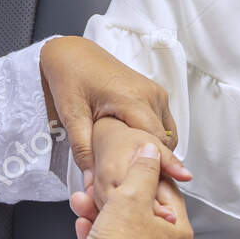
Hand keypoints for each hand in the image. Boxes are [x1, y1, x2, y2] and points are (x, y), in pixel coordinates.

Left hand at [39, 36, 189, 180]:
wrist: (73, 53)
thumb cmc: (71, 78)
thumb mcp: (71, 115)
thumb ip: (83, 149)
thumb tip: (91, 181)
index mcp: (133, 99)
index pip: (156, 142)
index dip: (154, 166)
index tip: (146, 185)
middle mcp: (151, 95)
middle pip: (166, 142)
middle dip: (154, 162)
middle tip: (135, 180)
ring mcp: (156, 93)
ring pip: (168, 135)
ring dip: (155, 151)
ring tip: (134, 166)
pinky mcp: (154, 94)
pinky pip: (163, 124)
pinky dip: (154, 139)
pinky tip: (134, 148)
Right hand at [52, 142, 192, 238]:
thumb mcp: (133, 194)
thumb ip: (143, 170)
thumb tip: (151, 153)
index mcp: (178, 234)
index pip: (167, 194)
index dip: (146, 176)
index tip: (132, 165)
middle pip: (139, 211)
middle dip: (114, 195)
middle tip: (101, 185)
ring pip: (119, 227)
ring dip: (99, 211)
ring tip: (83, 201)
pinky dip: (94, 231)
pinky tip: (83, 223)